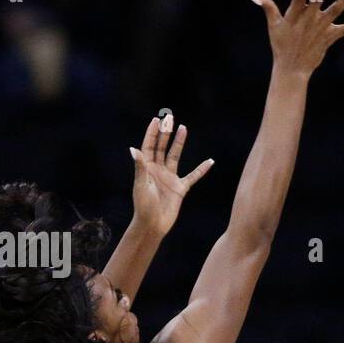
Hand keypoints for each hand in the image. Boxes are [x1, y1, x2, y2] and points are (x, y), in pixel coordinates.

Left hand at [128, 112, 213, 236]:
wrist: (153, 225)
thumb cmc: (143, 206)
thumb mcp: (141, 185)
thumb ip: (140, 166)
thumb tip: (133, 148)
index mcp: (147, 169)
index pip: (149, 146)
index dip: (152, 133)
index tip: (156, 120)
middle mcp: (157, 171)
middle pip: (162, 147)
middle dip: (165, 133)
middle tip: (170, 117)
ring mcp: (169, 178)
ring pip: (175, 156)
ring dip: (179, 143)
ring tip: (183, 128)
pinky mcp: (180, 188)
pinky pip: (193, 176)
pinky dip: (201, 169)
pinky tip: (210, 161)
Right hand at [250, 0, 343, 78]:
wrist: (292, 69)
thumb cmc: (281, 45)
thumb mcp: (273, 26)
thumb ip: (268, 8)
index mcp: (294, 17)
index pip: (298, 1)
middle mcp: (308, 21)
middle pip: (317, 2)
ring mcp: (320, 29)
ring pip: (334, 12)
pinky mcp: (330, 37)